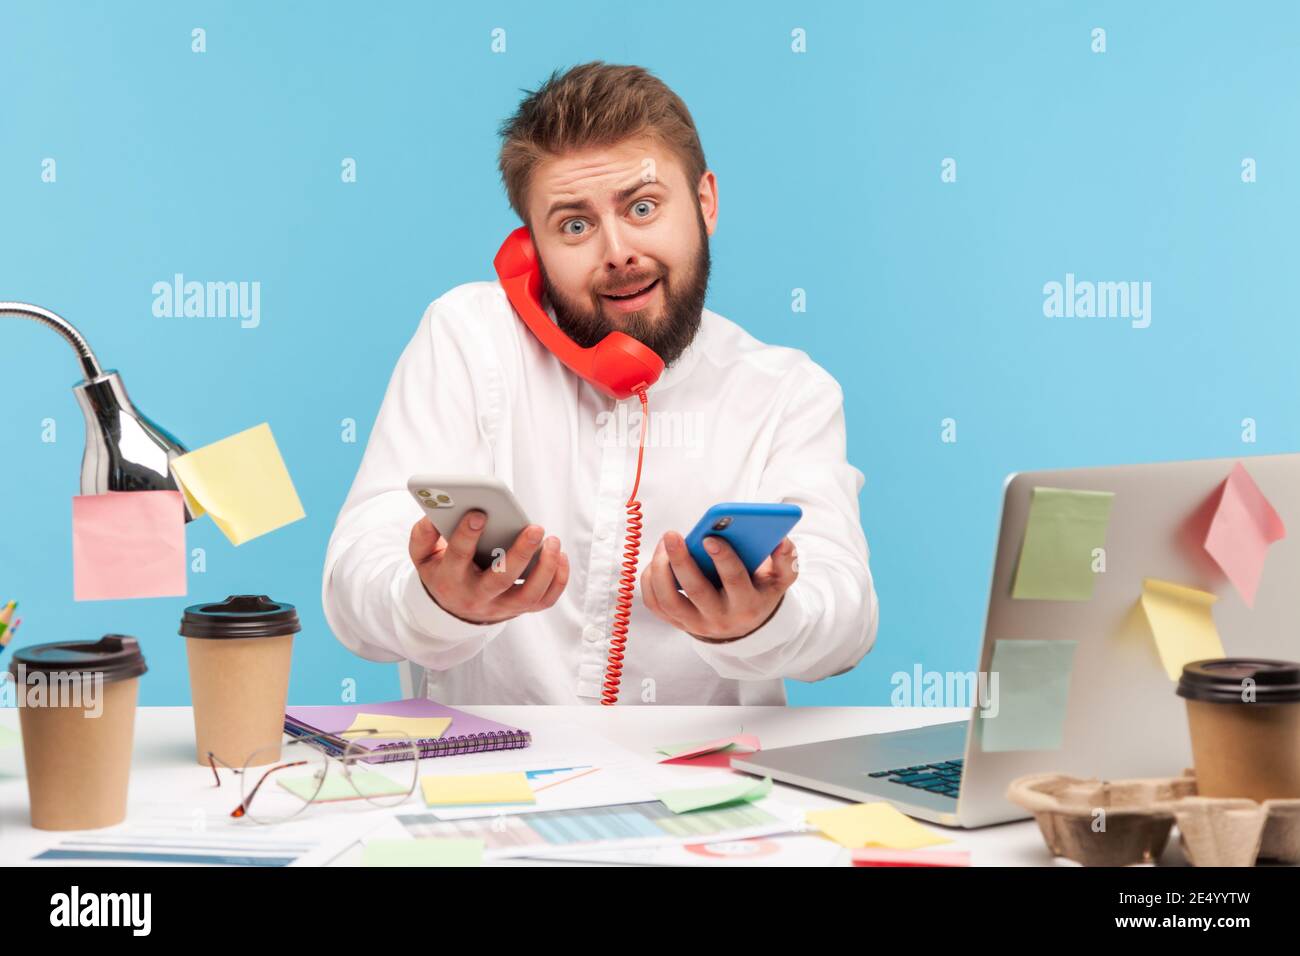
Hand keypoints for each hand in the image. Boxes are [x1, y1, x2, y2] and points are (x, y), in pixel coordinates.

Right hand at [408, 511, 568, 624]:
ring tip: (552, 540)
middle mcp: (477, 595)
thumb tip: (436, 512)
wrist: (454, 608)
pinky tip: (559, 556)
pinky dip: (558, 579)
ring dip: (546, 567)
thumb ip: (424, 533)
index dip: (467, 534)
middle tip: (535, 527)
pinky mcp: (520, 609)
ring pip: (529, 594)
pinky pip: (545, 600)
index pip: (458, 556)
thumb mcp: (424, 555)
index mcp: (450, 579)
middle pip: (501, 579)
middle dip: (520, 552)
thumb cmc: (443, 572)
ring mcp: (502, 606)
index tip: (479, 512)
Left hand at [640, 531, 797, 640]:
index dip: (723, 559)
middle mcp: (720, 618)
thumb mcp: (780, 579)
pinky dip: (650, 581)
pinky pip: (655, 604)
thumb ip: (786, 559)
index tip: (710, 537)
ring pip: (670, 600)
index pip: (734, 581)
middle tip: (672, 535)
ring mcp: (696, 623)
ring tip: (664, 544)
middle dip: (682, 561)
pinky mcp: (677, 622)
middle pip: (697, 591)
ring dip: (661, 570)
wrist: (742, 625)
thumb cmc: (759, 591)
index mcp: (747, 604)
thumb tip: (780, 540)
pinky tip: (657, 560)